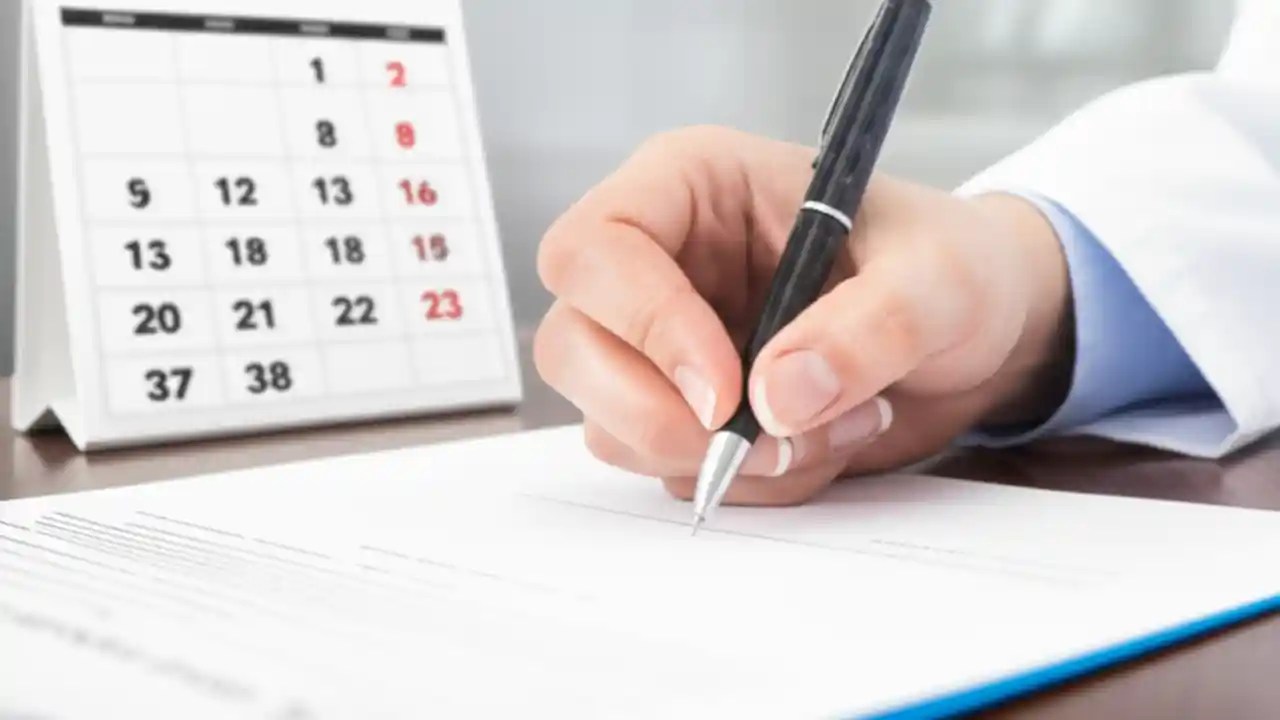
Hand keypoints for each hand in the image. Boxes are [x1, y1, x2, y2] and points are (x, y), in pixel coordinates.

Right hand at [534, 126, 1072, 505]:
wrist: (976, 339)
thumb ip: (869, 327)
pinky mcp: (682, 408)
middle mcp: (657, 263)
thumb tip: (775, 397)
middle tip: (771, 440)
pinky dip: (749, 481)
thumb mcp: (940, 281)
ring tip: (835, 425)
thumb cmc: (952, 269)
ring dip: (725, 456)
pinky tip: (818, 443)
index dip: (643, 324)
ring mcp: (659, 344)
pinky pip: (668, 469)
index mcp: (690, 187)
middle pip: (572, 348)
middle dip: (662, 417)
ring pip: (610, 424)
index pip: (595, 249)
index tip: (725, 392)